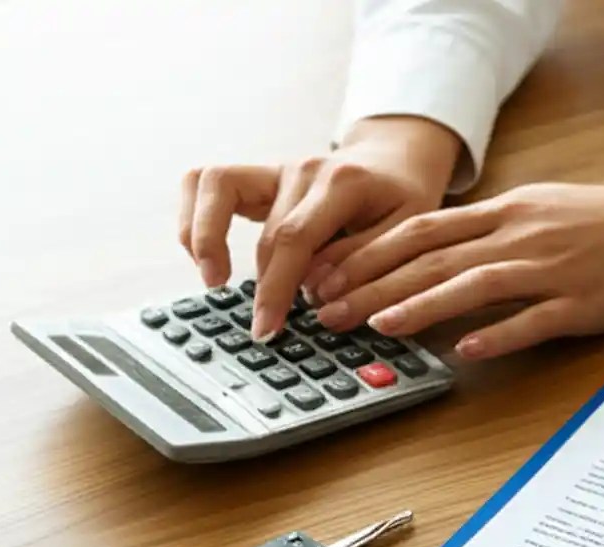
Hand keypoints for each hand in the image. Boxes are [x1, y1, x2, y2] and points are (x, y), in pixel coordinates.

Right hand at [177, 116, 461, 340]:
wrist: (394, 160)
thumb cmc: (402, 198)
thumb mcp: (407, 229)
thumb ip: (364, 259)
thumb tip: (317, 293)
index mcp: (343, 181)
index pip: (295, 238)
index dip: (276, 287)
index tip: (268, 328)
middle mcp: (303, 168)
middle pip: (264, 232)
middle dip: (260, 288)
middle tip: (263, 329)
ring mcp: (276, 168)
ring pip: (216, 190)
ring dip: (206, 238)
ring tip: (214, 281)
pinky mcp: (257, 175)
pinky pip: (206, 183)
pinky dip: (196, 216)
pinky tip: (205, 256)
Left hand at [310, 164, 603, 358]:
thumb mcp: (538, 208)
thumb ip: (487, 228)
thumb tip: (432, 252)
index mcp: (506, 211)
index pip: (421, 229)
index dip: (368, 252)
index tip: (329, 274)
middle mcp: (520, 235)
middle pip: (433, 259)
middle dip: (373, 284)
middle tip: (329, 312)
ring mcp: (552, 270)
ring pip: (474, 285)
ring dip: (420, 305)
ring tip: (377, 326)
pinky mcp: (583, 303)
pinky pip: (534, 321)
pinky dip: (498, 335)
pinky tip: (467, 352)